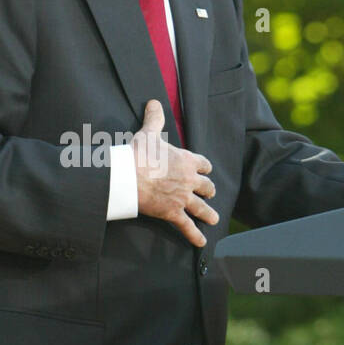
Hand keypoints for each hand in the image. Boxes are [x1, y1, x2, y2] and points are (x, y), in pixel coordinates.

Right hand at [131, 99, 218, 247]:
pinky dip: (195, 236)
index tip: (205, 169)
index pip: (203, 164)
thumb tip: (153, 101)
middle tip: (209, 193)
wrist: (129, 175)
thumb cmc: (139, 154)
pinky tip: (202, 243)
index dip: (204, 167)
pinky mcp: (173, 213)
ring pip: (202, 208)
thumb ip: (154, 118)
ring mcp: (183, 198)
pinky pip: (187, 226)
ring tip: (214, 219)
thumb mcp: (149, 133)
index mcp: (187, 160)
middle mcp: (190, 180)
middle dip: (209, 190)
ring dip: (209, 214)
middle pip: (207, 186)